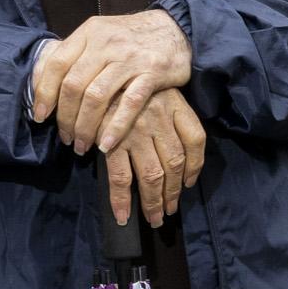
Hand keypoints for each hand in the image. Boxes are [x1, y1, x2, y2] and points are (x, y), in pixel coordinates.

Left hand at [29, 7, 192, 155]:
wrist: (175, 28)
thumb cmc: (130, 38)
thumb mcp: (100, 36)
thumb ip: (74, 55)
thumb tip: (41, 82)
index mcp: (89, 33)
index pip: (56, 64)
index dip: (44, 92)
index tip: (40, 116)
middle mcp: (106, 43)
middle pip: (74, 85)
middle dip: (65, 117)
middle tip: (65, 137)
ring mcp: (129, 58)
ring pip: (96, 97)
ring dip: (85, 126)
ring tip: (82, 145)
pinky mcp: (152, 72)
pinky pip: (129, 104)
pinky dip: (114, 127)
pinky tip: (105, 144)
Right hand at [101, 88, 207, 226]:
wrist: (91, 71)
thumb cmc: (123, 81)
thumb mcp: (153, 86)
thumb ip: (166, 112)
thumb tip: (175, 153)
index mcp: (173, 104)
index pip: (195, 139)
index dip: (195, 166)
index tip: (189, 183)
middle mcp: (158, 118)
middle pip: (174, 163)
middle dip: (173, 192)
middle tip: (170, 210)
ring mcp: (135, 132)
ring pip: (152, 175)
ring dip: (154, 201)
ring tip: (155, 218)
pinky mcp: (111, 142)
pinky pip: (121, 178)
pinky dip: (123, 200)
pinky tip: (124, 215)